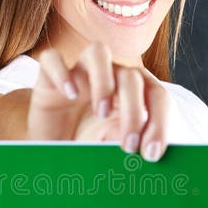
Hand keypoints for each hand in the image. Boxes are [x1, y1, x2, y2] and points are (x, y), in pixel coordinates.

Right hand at [26, 42, 170, 161]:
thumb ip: (129, 146)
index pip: (156, 94)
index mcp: (131, 93)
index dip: (159, 121)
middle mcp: (108, 77)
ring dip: (104, 81)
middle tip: (128, 147)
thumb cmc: (83, 147)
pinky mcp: (48, 77)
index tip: (151, 154)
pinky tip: (69, 95)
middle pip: (130, 76)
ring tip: (101, 113)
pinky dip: (62, 73)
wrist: (48, 152)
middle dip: (134, 111)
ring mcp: (78, 73)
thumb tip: (148, 155)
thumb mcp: (111, 149)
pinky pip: (52, 59)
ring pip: (97, 52)